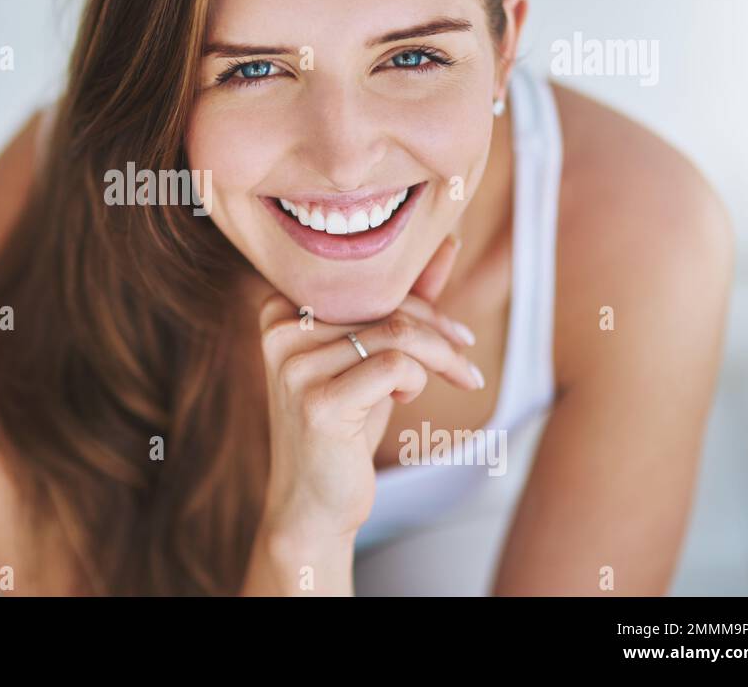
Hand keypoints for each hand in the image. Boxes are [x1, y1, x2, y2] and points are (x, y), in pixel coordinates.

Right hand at [256, 234, 476, 545]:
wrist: (313, 502)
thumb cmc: (344, 425)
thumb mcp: (370, 358)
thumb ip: (402, 302)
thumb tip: (447, 243)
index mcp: (282, 309)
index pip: (367, 282)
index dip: (420, 303)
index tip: (455, 335)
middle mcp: (279, 331)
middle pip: (385, 307)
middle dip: (440, 333)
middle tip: (467, 361)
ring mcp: (293, 366)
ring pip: (397, 335)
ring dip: (441, 360)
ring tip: (458, 380)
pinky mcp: (316, 401)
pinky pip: (394, 367)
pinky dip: (416, 381)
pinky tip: (405, 402)